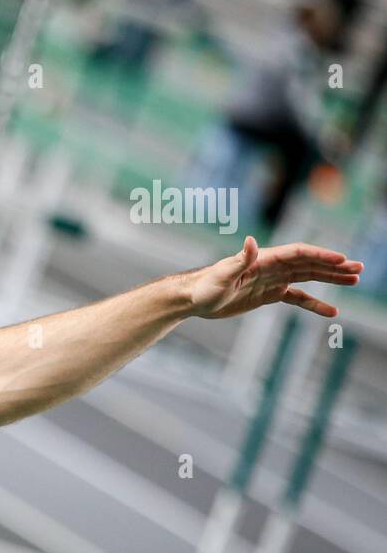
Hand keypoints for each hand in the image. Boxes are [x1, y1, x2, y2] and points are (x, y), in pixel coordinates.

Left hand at [188, 236, 362, 319]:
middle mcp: (271, 267)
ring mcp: (271, 280)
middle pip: (309, 264)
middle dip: (333, 266)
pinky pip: (296, 298)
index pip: (298, 254)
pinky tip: (331, 311)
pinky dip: (314, 303)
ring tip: (354, 279)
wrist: (193, 299)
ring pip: (307, 277)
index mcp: (263, 259)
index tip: (342, 259)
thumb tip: (250, 241)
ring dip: (330, 278)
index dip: (320, 255)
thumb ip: (239, 259)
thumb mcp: (221, 274)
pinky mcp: (268, 295)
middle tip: (359, 269)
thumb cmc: (204, 286)